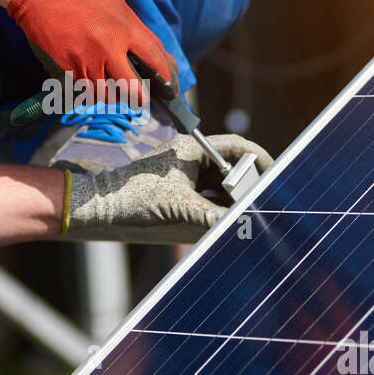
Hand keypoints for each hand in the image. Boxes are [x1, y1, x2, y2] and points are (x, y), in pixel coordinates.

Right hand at [7, 0, 175, 106]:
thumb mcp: (117, 5)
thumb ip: (136, 31)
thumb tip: (156, 53)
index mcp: (124, 28)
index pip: (155, 60)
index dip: (165, 76)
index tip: (166, 84)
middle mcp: (107, 47)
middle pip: (131, 88)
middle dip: (138, 98)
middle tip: (139, 100)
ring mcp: (86, 60)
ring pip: (106, 96)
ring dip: (111, 97)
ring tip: (112, 91)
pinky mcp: (66, 69)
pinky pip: (84, 91)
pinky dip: (89, 91)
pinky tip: (91, 83)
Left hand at [62, 134, 274, 242]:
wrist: (96, 210)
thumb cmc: (131, 199)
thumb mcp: (178, 208)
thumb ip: (214, 216)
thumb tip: (245, 225)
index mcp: (191, 150)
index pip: (237, 148)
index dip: (261, 161)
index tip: (277, 178)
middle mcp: (190, 160)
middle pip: (232, 169)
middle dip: (250, 187)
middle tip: (265, 205)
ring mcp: (184, 178)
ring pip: (220, 188)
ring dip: (234, 203)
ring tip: (249, 218)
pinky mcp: (177, 196)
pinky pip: (207, 201)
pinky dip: (219, 212)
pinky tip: (227, 226)